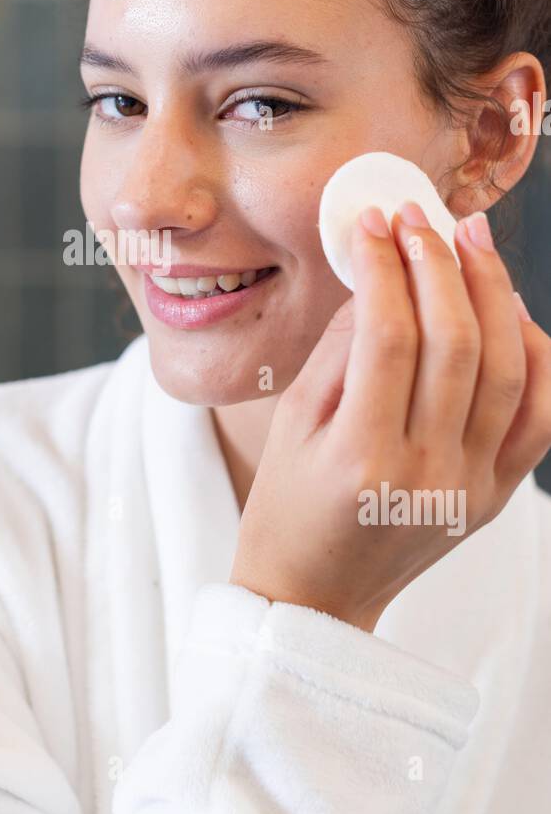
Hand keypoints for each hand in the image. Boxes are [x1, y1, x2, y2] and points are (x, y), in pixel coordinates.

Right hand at [229, 202, 550, 631]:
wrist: (316, 595)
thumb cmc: (289, 506)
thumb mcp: (292, 422)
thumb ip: (341, 347)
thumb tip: (382, 272)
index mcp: (362, 458)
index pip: (390, 336)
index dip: (385, 265)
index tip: (372, 223)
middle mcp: (427, 474)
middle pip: (458, 343)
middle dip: (441, 264)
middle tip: (421, 218)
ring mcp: (471, 487)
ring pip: (512, 369)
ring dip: (494, 293)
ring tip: (470, 242)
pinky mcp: (496, 494)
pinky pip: (541, 415)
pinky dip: (536, 354)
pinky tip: (511, 310)